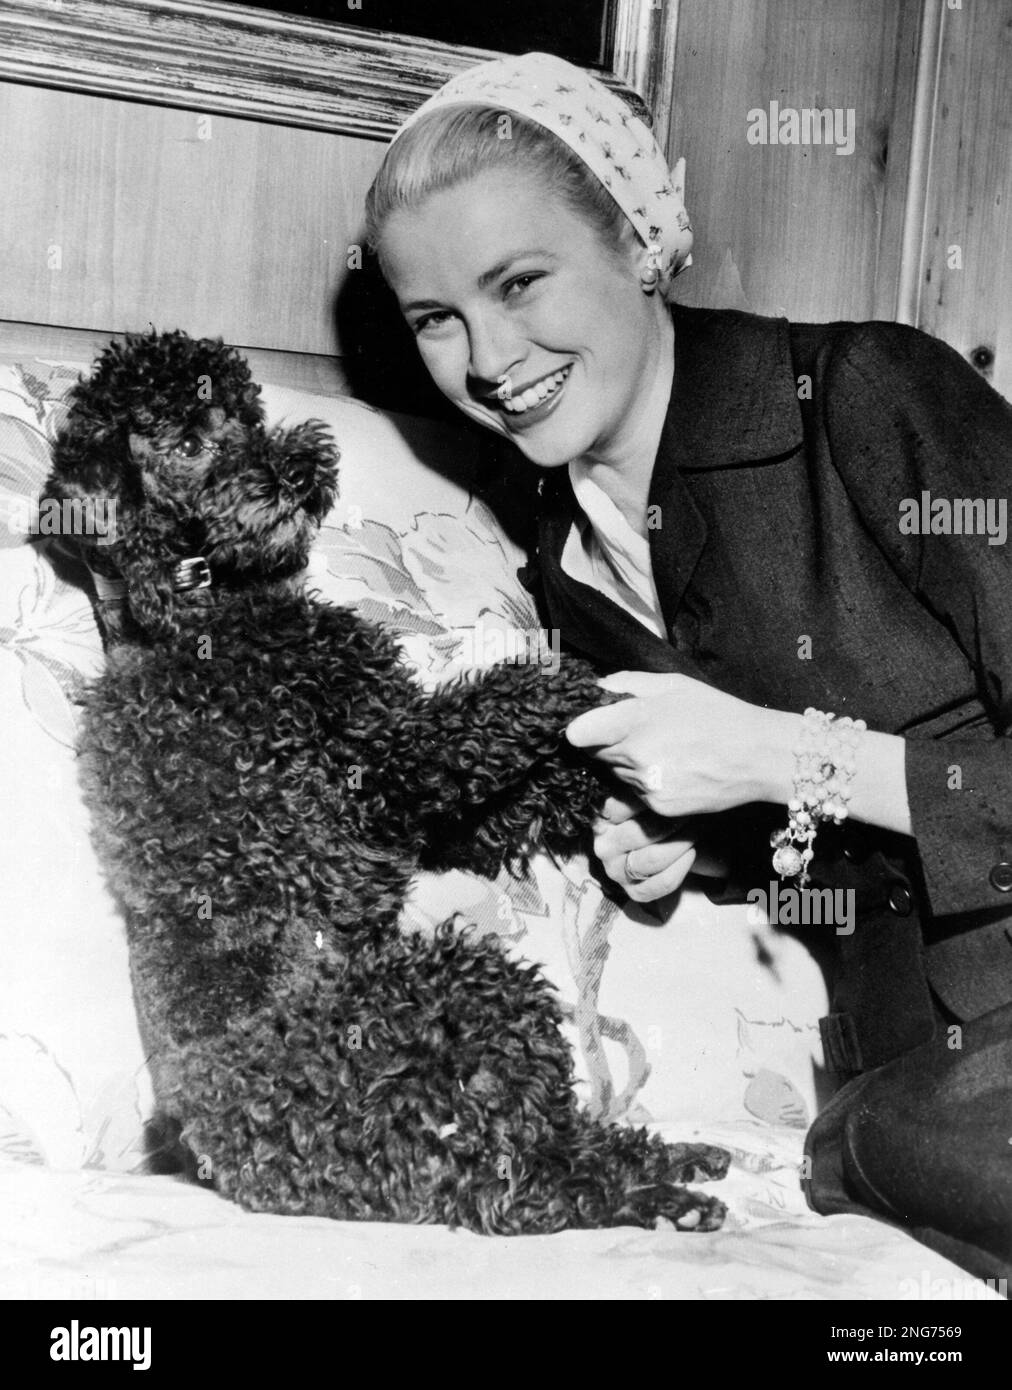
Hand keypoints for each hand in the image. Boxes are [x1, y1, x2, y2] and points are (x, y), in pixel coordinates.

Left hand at [567, 671, 798, 818]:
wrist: (758, 756)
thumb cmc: (717, 713)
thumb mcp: (673, 684)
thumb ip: (627, 684)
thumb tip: (595, 689)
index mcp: (637, 719)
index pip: (578, 732)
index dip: (580, 727)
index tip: (588, 724)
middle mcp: (637, 756)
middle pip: (594, 753)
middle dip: (605, 742)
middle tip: (634, 732)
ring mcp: (647, 785)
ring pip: (614, 773)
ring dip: (624, 762)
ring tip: (659, 749)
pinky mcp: (658, 808)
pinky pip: (633, 793)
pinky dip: (642, 782)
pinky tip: (669, 769)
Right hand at [593, 792, 727, 902]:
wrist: (680, 838)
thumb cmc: (663, 809)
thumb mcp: (649, 792)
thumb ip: (643, 783)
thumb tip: (644, 769)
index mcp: (600, 818)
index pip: (619, 807)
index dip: (651, 798)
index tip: (674, 789)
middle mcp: (603, 846)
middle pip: (640, 834)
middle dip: (672, 821)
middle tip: (694, 810)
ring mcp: (616, 871)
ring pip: (652, 859)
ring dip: (681, 843)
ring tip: (697, 828)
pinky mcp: (633, 891)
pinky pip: (660, 883)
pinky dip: (680, 868)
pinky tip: (692, 853)